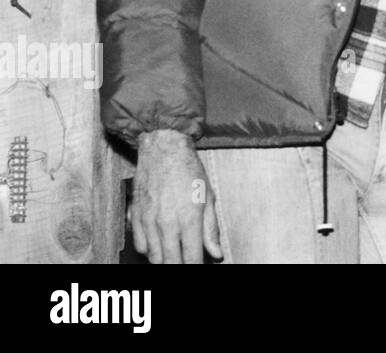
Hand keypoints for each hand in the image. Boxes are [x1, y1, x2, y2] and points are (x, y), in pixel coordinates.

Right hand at [133, 129, 221, 263]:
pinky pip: (140, 246)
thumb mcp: (209, 197)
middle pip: (171, 262)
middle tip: (186, 265)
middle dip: (180, 267)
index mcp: (188, 219)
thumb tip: (216, 254)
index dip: (196, 267)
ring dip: (166, 261)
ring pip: (154, 258)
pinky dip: (150, 252)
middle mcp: (167, 224)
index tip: (200, 268)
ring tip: (176, 258)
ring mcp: (149, 222)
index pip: (192, 258)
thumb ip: (211, 229)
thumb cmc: (189, 171)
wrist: (163, 150)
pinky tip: (160, 247)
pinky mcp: (136, 218)